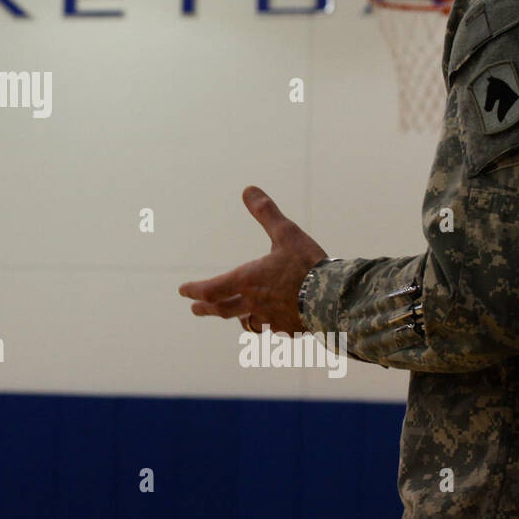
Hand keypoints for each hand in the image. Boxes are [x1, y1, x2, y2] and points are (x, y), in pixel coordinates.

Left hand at [179, 186, 326, 334]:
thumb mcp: (286, 233)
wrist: (335, 298)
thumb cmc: (308, 264)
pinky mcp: (290, 329)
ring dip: (236, 318)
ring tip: (235, 316)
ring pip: (247, 322)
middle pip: (222, 310)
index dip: (194, 290)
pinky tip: (273, 323)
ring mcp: (272, 319)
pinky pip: (273, 328)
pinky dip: (268, 325)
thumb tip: (248, 189)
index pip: (210, 289)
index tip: (183, 291)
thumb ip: (266, 212)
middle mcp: (254, 303)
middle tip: (195, 309)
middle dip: (206, 308)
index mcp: (247, 280)